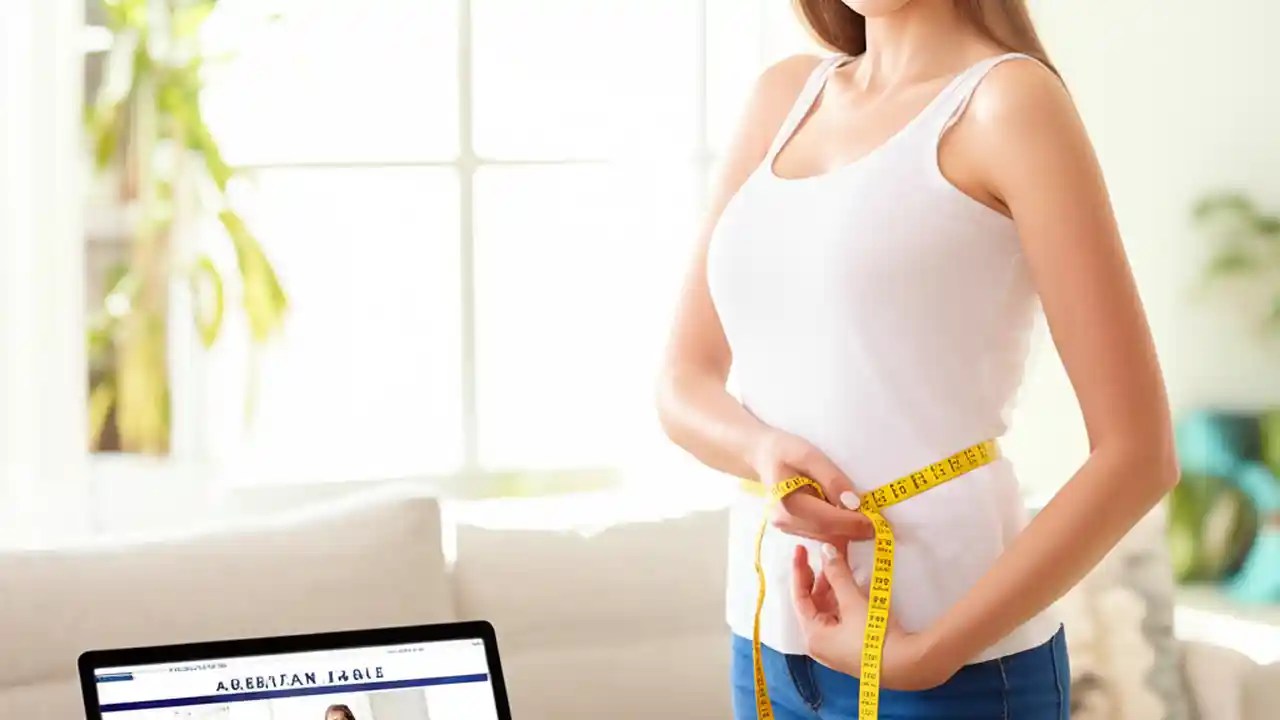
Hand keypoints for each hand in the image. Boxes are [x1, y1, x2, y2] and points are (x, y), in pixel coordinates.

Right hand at [751, 430, 872, 543]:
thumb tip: (854, 504)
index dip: (854, 524)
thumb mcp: (810, 455)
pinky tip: (845, 516)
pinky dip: (836, 529)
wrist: (762, 455)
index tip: (878, 524)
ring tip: (864, 517)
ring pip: (826, 537)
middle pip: (828, 533)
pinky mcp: (792, 529)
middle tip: (878, 522)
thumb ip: (832, 479)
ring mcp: (787, 528)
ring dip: (847, 530)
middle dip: (854, 530)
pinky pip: (820, 534)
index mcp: (789, 504)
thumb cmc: (786, 451)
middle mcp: (786, 521)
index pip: (828, 521)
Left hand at [789, 544, 955, 690]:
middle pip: (815, 604)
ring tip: (843, 566)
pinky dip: (847, 600)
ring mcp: (838, 648)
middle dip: (821, 578)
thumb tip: (826, 550)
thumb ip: (837, 574)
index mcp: (813, 636)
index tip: (800, 550)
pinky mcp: (855, 647)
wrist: (907, 665)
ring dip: (836, 587)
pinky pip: (844, 618)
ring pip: (831, 610)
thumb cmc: (873, 634)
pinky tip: (858, 585)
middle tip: (826, 555)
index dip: (800, 571)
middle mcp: (822, 645)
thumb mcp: (852, 601)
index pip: (799, 597)